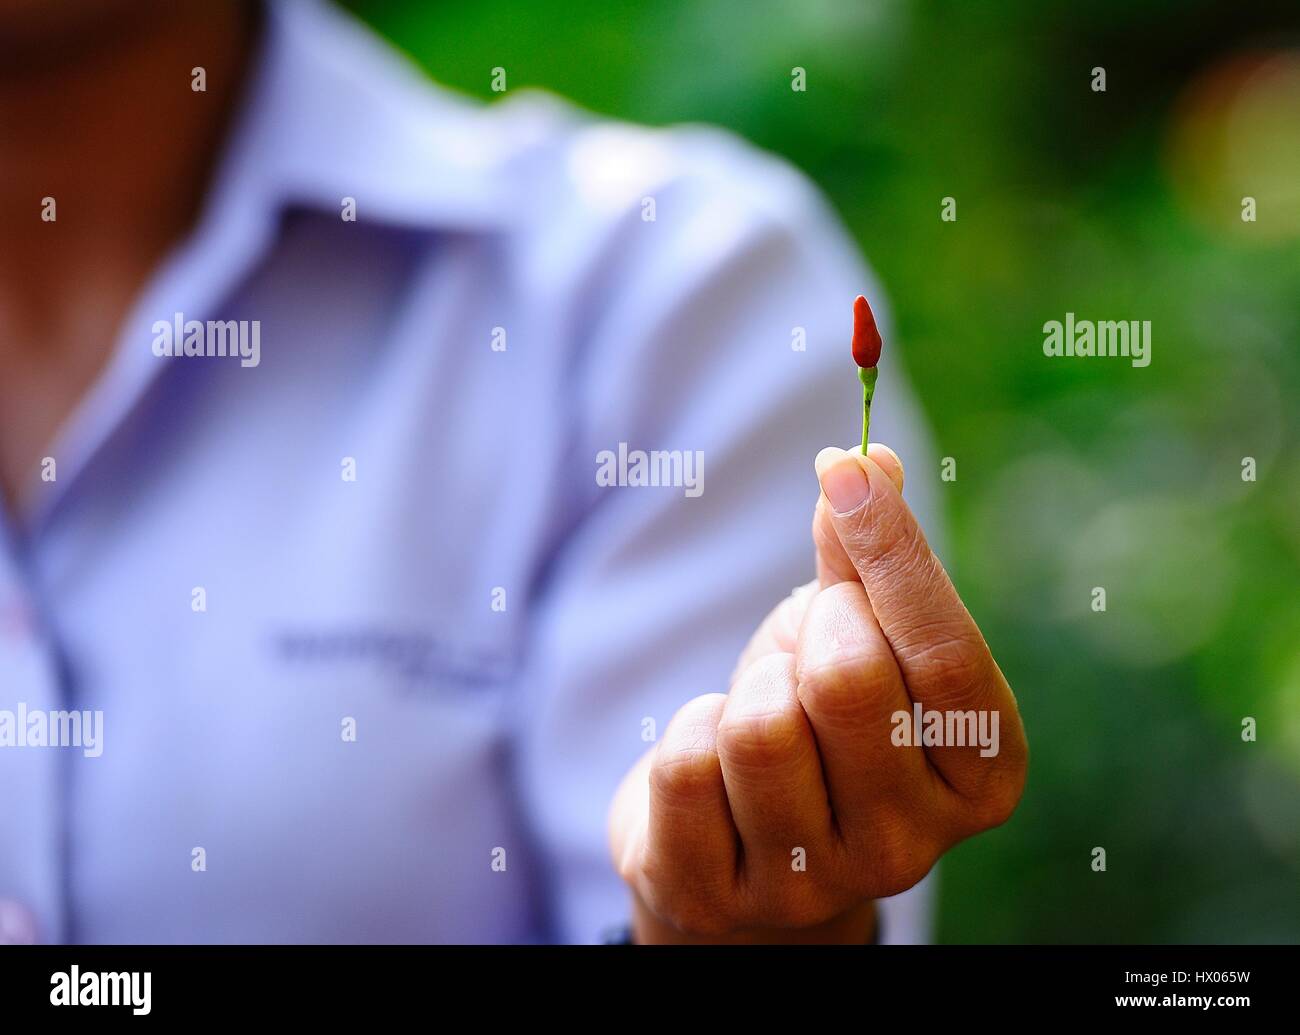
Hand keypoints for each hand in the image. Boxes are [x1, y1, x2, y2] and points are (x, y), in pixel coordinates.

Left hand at [608, 443, 1027, 941]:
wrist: (743, 852)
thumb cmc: (818, 727)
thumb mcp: (854, 640)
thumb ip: (864, 560)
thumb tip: (865, 459)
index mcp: (979, 773)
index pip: (943, 651)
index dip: (891, 550)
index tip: (846, 469)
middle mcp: (913, 843)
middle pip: (845, 679)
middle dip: (810, 631)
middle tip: (807, 650)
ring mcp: (817, 883)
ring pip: (758, 725)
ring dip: (748, 687)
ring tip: (762, 713)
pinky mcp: (719, 895)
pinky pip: (687, 764)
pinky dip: (690, 730)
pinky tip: (714, 763)